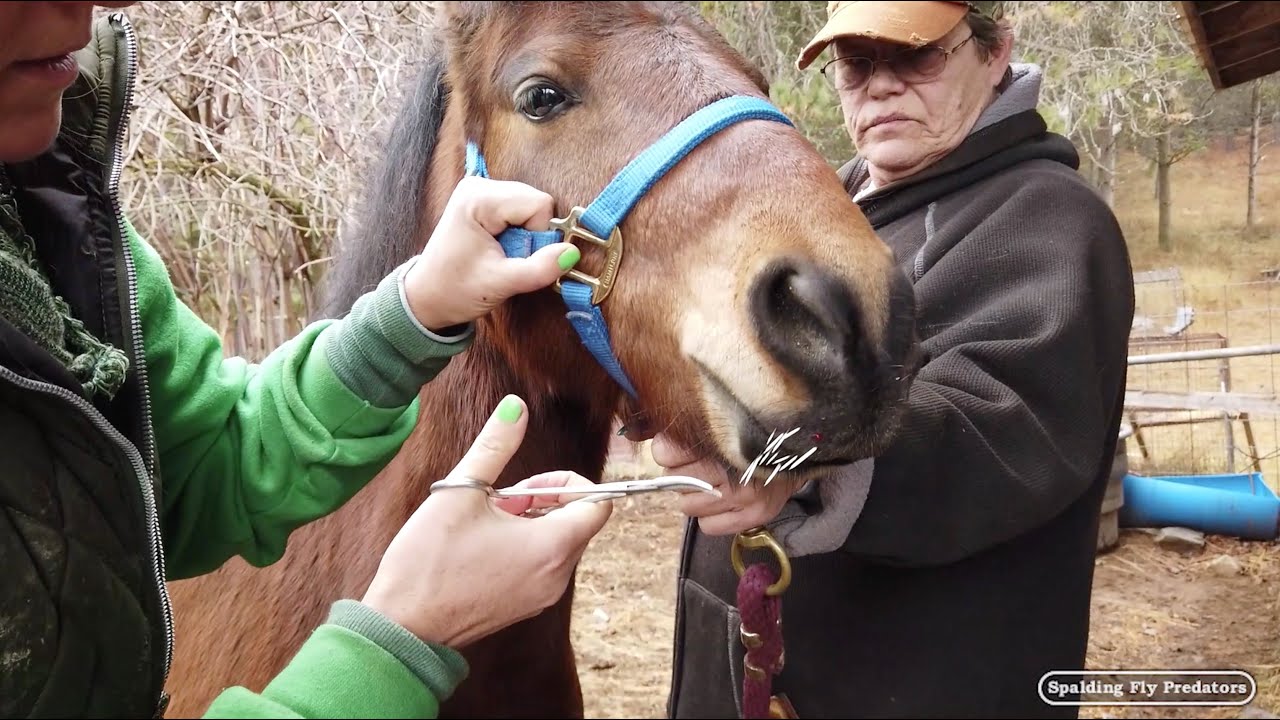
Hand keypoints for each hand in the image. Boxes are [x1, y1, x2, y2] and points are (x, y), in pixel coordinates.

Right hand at [360, 394, 611, 648]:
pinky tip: (482, 545)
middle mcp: (557, 576)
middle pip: (577, 522)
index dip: (569, 481)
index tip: (528, 482)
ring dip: (532, 522)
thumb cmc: (427, 562)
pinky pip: (543, 566)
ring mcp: (543, 596)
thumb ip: (495, 446)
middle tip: (499, 498)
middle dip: (544, 499)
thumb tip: (516, 406)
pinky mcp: (525, 607)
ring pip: (559, 543)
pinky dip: (524, 547)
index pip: (598, 504)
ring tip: (486, 520)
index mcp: (551, 547)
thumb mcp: (461, 493)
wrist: (402, 626)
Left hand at [403, 176, 580, 330]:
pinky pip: (520, 211)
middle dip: (532, 235)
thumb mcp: (501, 284)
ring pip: (531, 206)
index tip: (516, 257)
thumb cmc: (454, 290)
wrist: (426, 297)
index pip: (539, 204)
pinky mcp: (484, 200)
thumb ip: (539, 268)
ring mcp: (480, 190)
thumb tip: (571, 254)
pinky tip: (499, 248)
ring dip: (526, 235)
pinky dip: (518, 232)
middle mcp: (479, 186)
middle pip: (536, 202)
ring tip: (501, 254)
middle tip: (507, 258)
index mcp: (479, 198)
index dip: (539, 235)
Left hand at [650, 433, 806, 535]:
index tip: (674, 451)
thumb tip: (655, 443)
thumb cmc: (750, 436)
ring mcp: (746, 496)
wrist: (798, 451)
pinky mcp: (755, 516)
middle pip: (674, 480)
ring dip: (694, 496)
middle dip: (679, 474)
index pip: (667, 453)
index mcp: (723, 436)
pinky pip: (707, 526)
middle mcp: (735, 467)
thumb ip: (689, 431)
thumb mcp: (721, 422)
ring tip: (712, 484)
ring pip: (687, 506)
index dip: (666, 452)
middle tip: (697, 468)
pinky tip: (723, 502)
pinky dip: (710, 517)